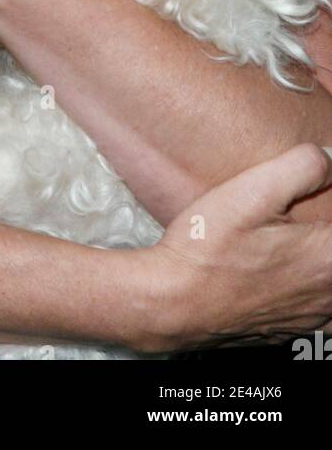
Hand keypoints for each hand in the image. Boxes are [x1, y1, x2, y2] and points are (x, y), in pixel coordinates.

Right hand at [140, 143, 331, 352]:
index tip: (312, 192)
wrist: (172, 305)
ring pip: (331, 280)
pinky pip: (322, 303)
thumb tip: (328, 159)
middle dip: (322, 226)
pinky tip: (281, 265)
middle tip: (289, 213)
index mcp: (328, 257)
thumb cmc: (205, 250)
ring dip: (318, 255)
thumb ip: (303, 166)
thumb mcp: (250, 191)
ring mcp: (314, 317)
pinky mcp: (296, 328)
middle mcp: (329, 293)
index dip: (329, 198)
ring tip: (284, 236)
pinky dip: (312, 281)